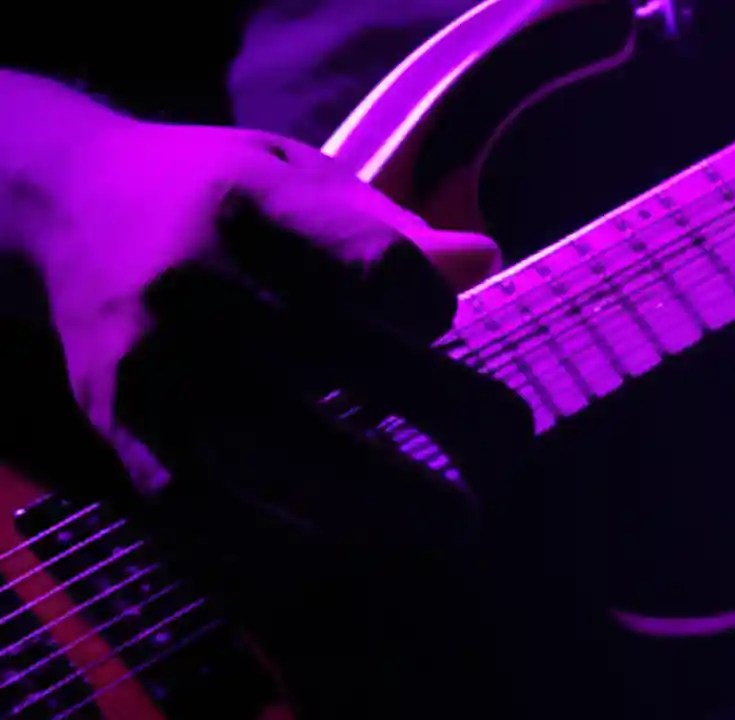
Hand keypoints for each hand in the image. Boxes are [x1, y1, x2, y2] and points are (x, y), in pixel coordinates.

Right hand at [0, 71, 499, 493]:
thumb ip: (388, 225)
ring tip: (456, 521)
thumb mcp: (299, 179)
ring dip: (392, 501)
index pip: (381, 267)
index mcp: (263, 204)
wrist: (65, 206)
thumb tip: (484, 260)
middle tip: (509, 452)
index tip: (441, 328)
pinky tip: (339, 543)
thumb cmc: (220, 199)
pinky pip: (202, 509)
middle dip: (459, 417)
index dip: (431, 309)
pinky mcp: (120, 424)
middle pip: (359, 361)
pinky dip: (279, 541)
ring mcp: (160, 360)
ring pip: (292, 450)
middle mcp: (209, 281)